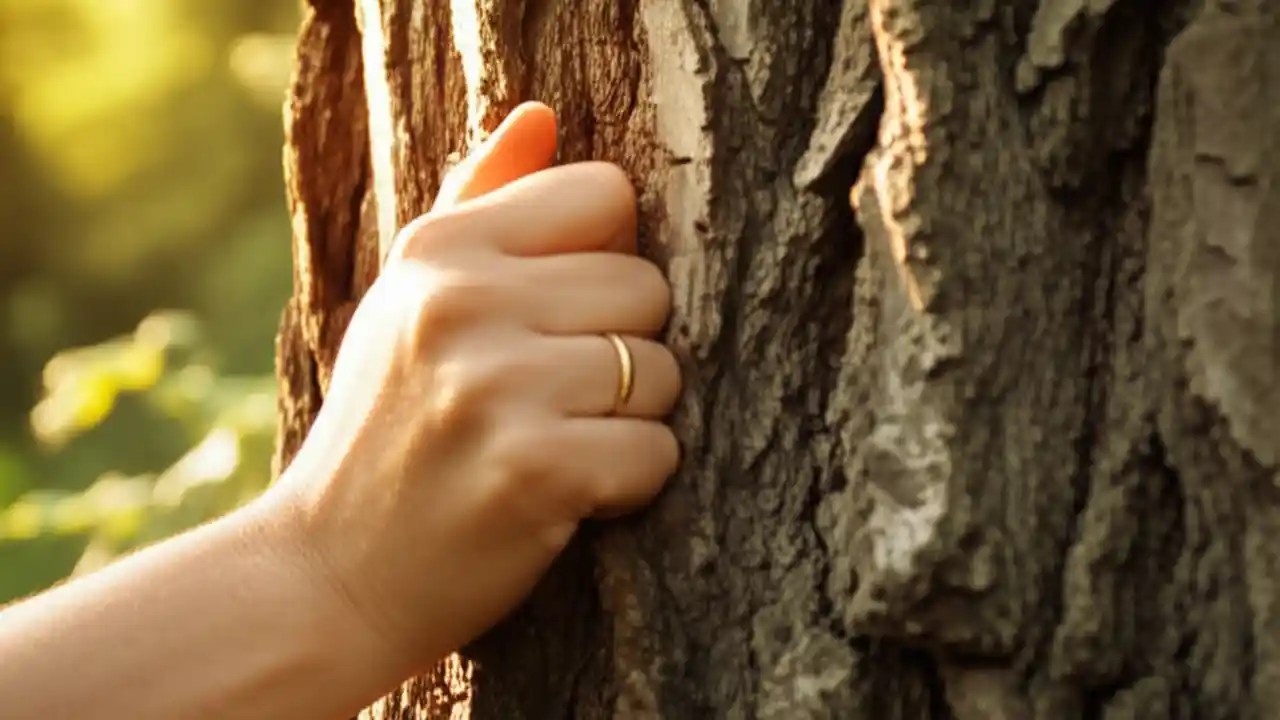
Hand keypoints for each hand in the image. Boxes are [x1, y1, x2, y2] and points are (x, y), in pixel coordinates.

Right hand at [261, 102, 680, 671]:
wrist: (328, 574)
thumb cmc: (384, 428)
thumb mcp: (406, 298)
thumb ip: (478, 200)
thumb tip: (545, 116)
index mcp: (439, 248)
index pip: (608, 195)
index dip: (605, 261)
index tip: (560, 316)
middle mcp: (463, 302)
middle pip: (649, 288)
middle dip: (623, 349)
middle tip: (553, 398)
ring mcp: (497, 386)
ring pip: (664, 373)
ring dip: (629, 421)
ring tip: (555, 444)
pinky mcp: (535, 471)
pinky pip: (657, 452)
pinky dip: (629, 484)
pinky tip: (564, 496)